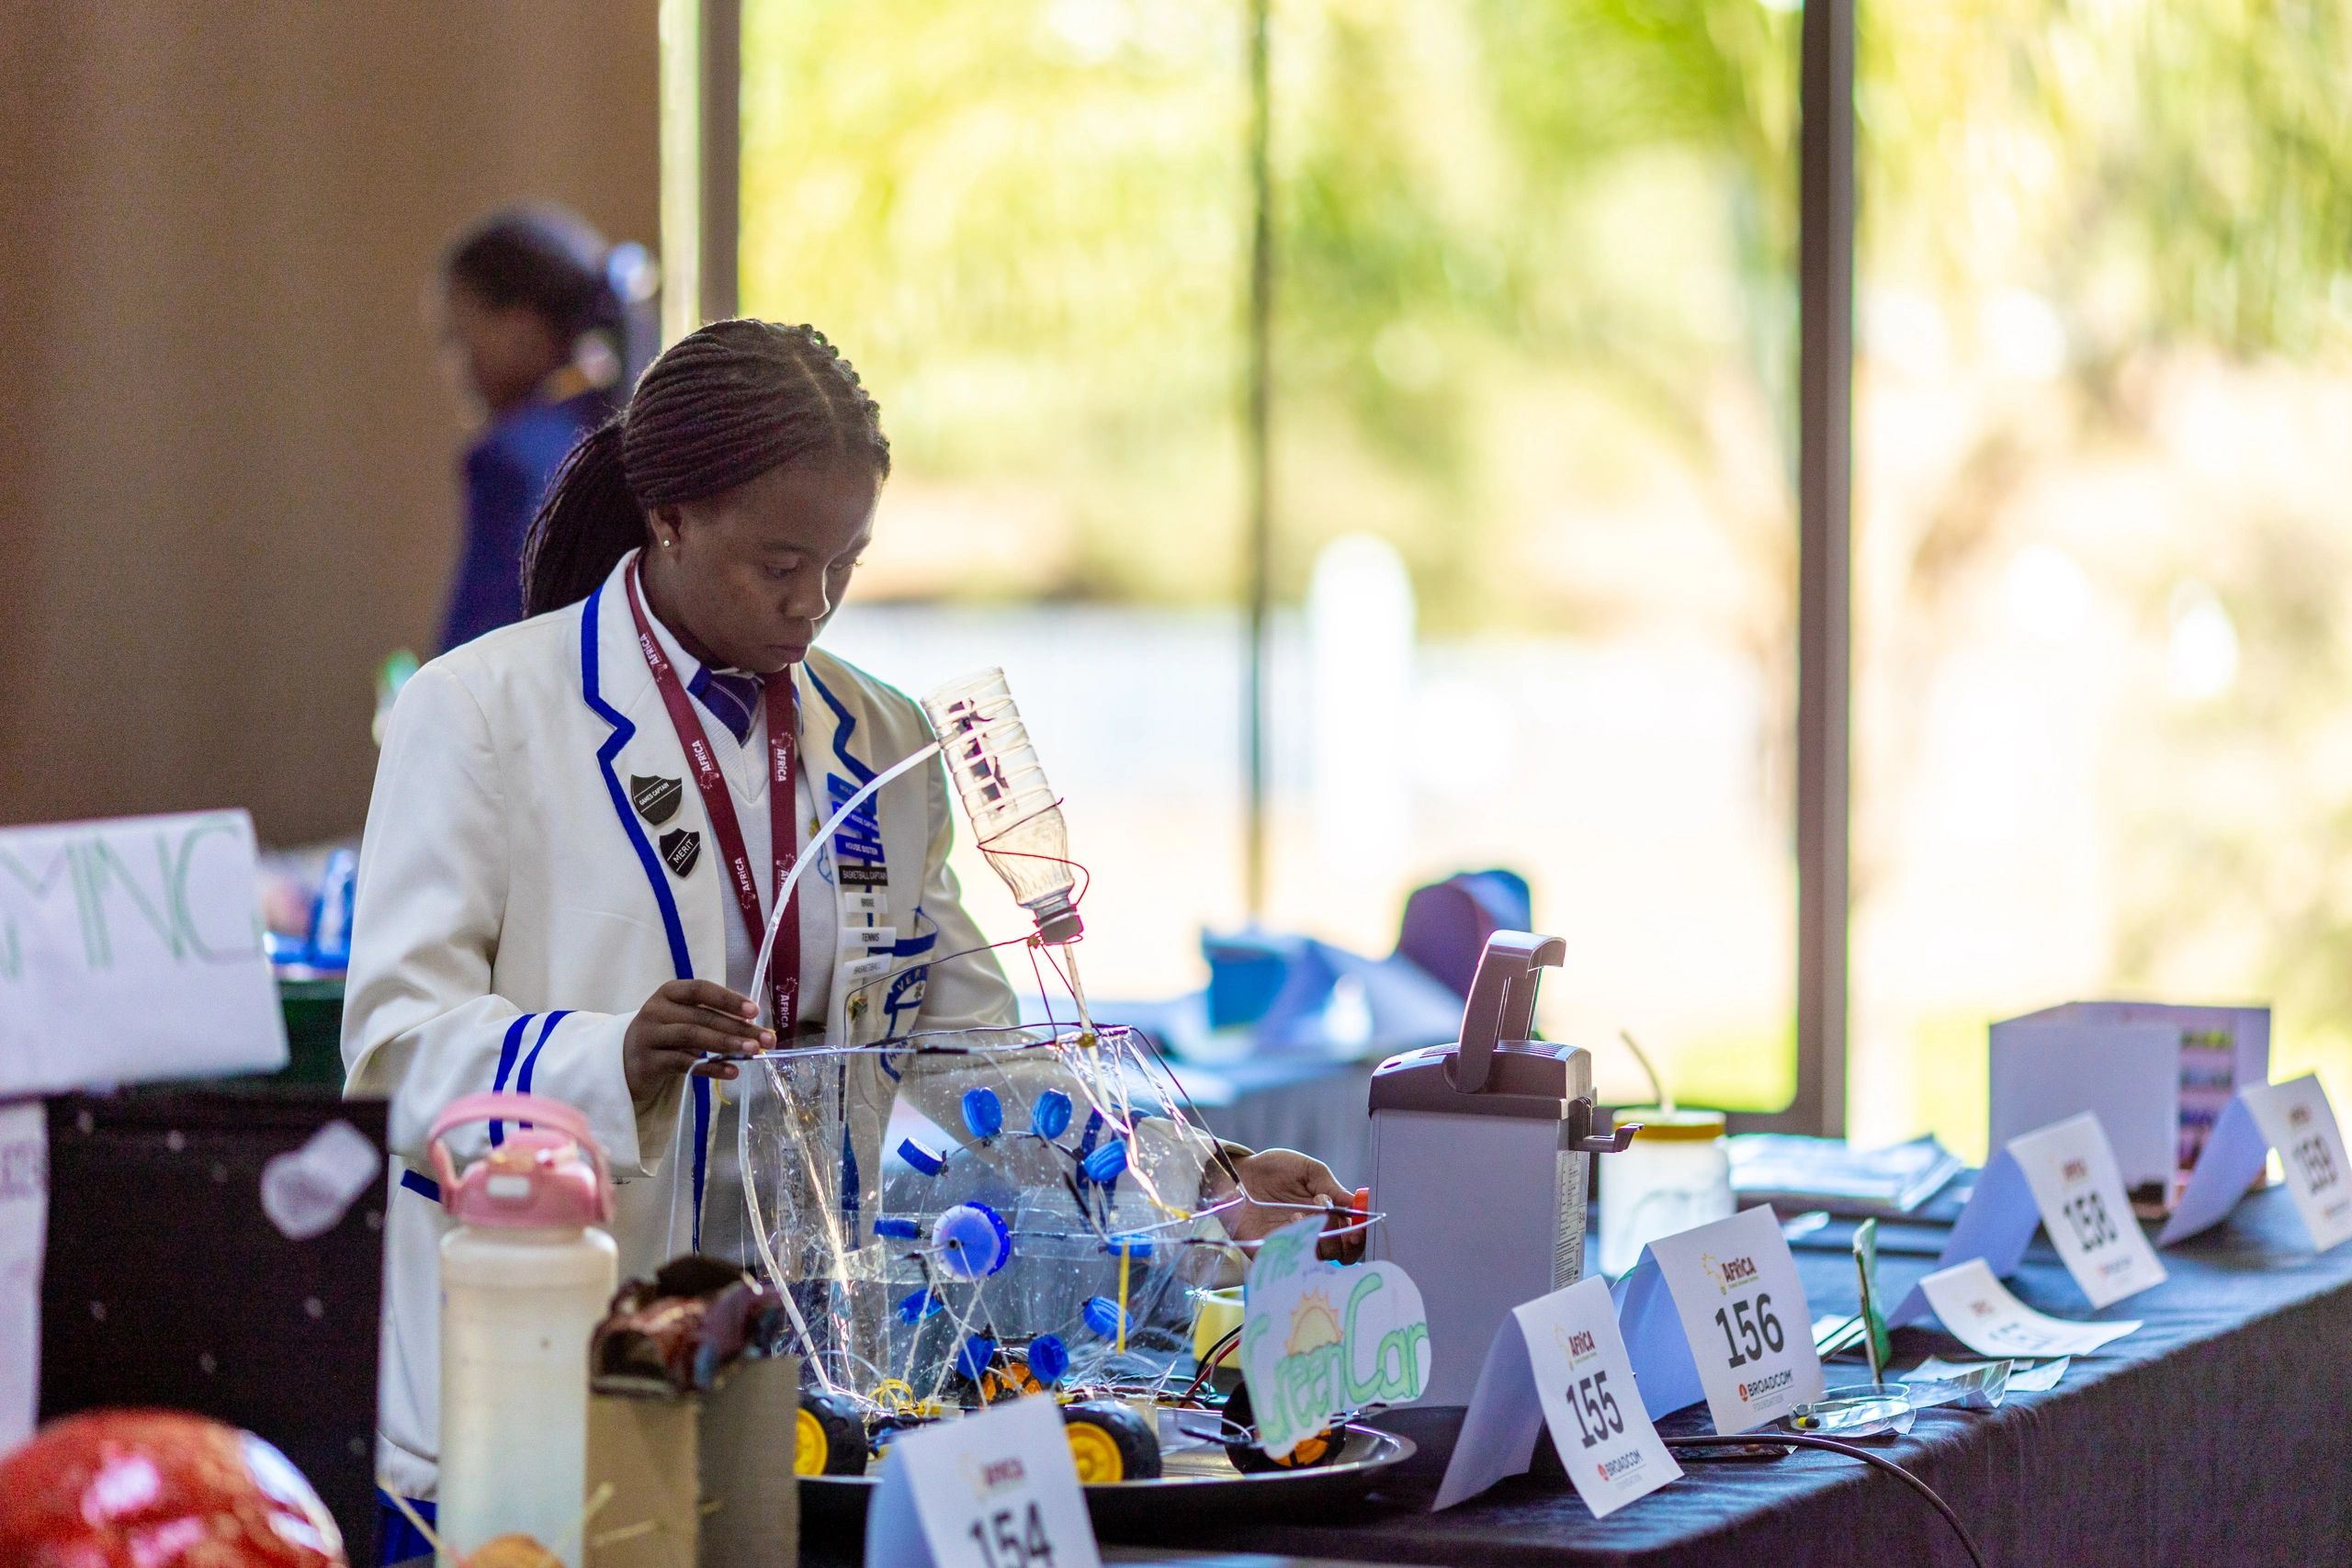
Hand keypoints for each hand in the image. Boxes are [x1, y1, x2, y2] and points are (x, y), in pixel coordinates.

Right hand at [622, 979, 773, 1106]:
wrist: (623, 1060)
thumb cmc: (664, 1036)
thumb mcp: (684, 1019)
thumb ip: (712, 1019)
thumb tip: (755, 1029)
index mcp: (669, 993)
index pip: (701, 990)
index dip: (728, 999)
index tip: (754, 1011)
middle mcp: (656, 1010)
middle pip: (702, 1016)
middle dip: (737, 1027)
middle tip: (765, 1039)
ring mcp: (649, 1035)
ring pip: (692, 1037)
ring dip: (726, 1044)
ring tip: (753, 1052)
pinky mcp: (648, 1061)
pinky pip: (684, 1063)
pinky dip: (711, 1068)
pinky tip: (732, 1071)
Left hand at [1204, 1147, 1367, 1262]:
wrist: (1237, 1173)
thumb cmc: (1272, 1169)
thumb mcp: (1308, 1171)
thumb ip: (1332, 1187)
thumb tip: (1357, 1204)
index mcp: (1326, 1217)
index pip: (1351, 1239)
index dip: (1358, 1238)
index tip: (1356, 1228)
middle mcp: (1312, 1235)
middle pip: (1339, 1254)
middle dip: (1338, 1236)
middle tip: (1326, 1215)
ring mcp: (1291, 1246)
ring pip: (1317, 1258)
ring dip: (1315, 1237)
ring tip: (1297, 1214)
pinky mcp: (1269, 1253)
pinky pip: (1289, 1261)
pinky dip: (1295, 1244)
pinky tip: (1287, 1223)